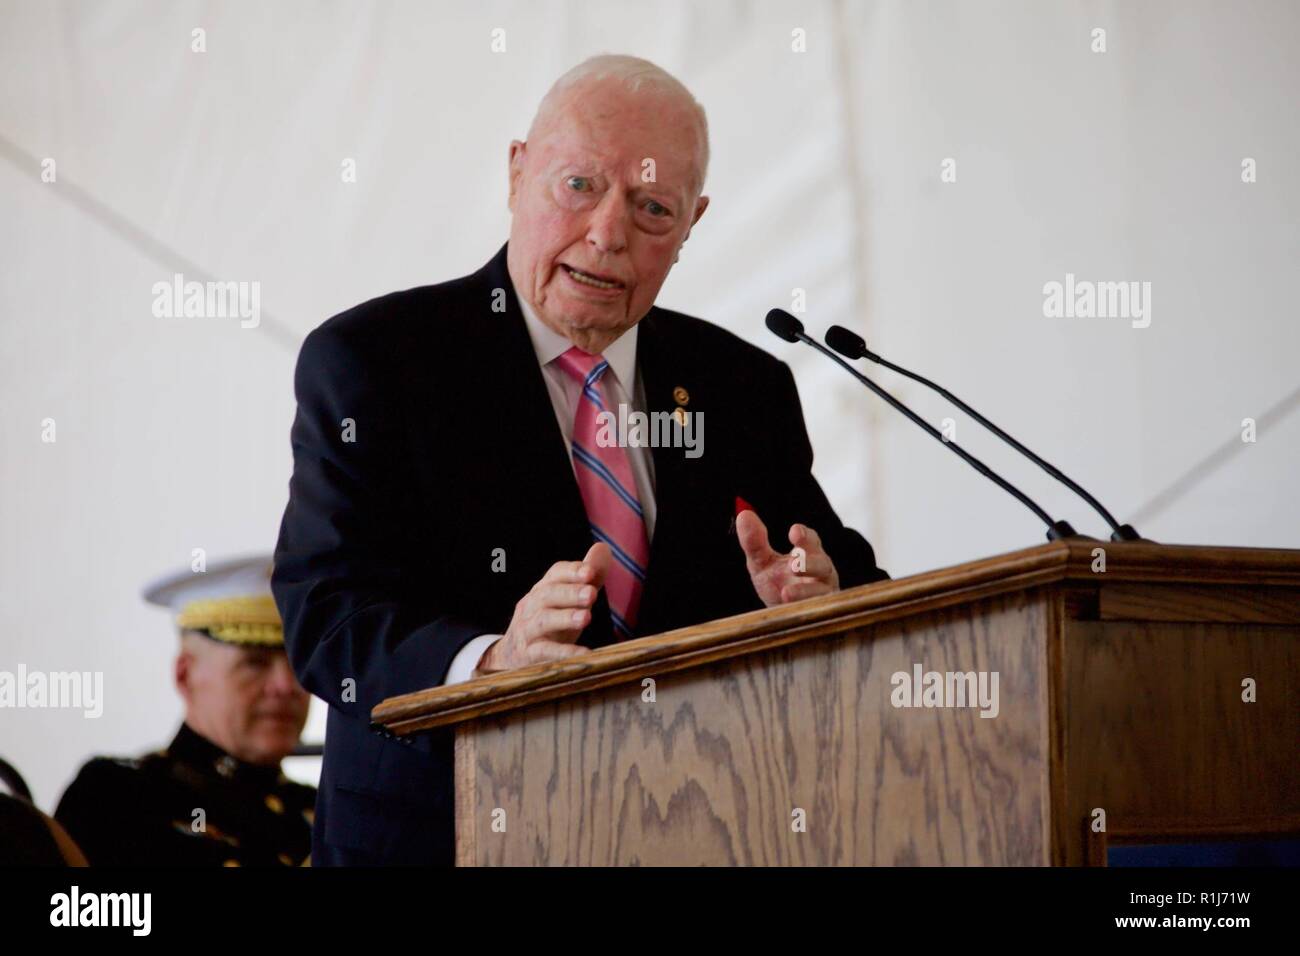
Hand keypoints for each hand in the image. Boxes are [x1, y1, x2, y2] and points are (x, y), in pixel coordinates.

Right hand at [476, 543, 610, 673]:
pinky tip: (585, 654)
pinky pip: (545, 652)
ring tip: (586, 617)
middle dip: (570, 593)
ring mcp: (528, 630)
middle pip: (548, 594)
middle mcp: (532, 606)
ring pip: (544, 620)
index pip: (555, 574)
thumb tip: (603, 547)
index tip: (590, 572)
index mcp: (543, 590)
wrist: (510, 656)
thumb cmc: (548, 625)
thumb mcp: (567, 601)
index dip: (572, 572)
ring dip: (565, 618)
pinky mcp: (529, 655)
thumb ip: (586, 578)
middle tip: (592, 593)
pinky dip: (564, 653)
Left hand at [735, 510, 839, 606]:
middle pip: (822, 564)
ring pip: (822, 590)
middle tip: (794, 564)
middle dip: (810, 563)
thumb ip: (754, 542)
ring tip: (787, 592)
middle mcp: (820, 572)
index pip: (811, 540)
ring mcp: (823, 594)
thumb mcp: (762, 563)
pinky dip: (804, 610)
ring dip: (805, 591)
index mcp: (809, 554)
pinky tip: (789, 609)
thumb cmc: (777, 584)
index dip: (805, 536)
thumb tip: (744, 515)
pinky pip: (817, 611)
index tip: (794, 532)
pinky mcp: (820, 613)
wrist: (782, 616)